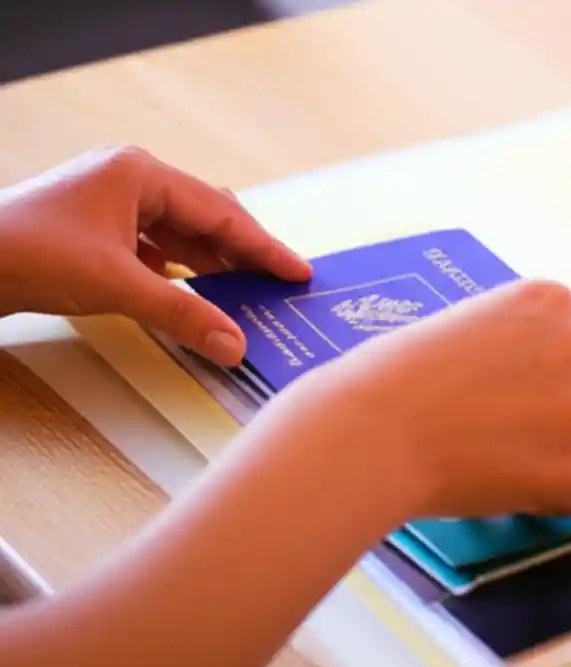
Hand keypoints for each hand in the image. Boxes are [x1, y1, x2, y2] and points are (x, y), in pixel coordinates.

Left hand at [0, 145, 310, 364]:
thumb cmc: (28, 255)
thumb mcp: (117, 287)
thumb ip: (183, 314)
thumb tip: (234, 345)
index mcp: (140, 173)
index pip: (221, 211)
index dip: (263, 246)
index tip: (297, 272)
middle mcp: (129, 178)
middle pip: (204, 216)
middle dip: (241, 252)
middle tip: (278, 284)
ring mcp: (109, 200)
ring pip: (179, 232)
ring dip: (210, 264)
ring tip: (244, 294)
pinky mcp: (94, 227)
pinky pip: (153, 245)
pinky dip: (178, 270)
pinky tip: (193, 293)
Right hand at [243, 279, 570, 519]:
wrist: (369, 431)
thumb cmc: (395, 378)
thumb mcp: (472, 323)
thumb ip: (527, 340)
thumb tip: (557, 378)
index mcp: (554, 303)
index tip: (567, 393)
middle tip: (563, 433)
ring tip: (543, 459)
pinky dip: (548, 496)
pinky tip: (500, 485)